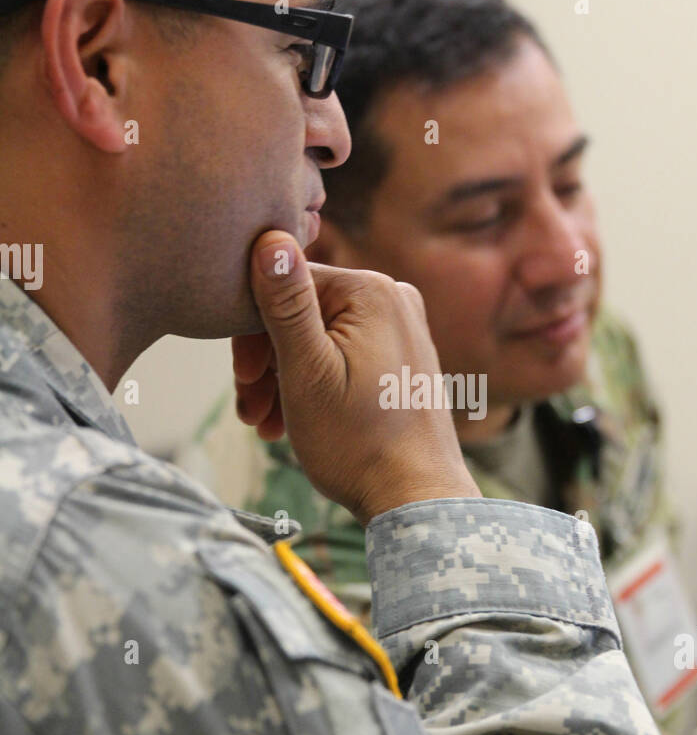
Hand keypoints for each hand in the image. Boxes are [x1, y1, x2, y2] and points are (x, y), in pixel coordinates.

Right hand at [233, 231, 479, 524]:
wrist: (415, 498)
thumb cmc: (359, 443)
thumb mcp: (306, 371)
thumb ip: (285, 303)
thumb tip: (268, 236)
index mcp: (372, 290)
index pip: (284, 285)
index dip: (252, 334)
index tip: (244, 383)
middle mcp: (394, 296)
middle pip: (300, 313)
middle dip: (266, 363)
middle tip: (250, 413)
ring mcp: (402, 327)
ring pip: (317, 338)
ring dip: (282, 380)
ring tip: (267, 426)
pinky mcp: (403, 356)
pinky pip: (341, 355)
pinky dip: (312, 384)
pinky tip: (293, 421)